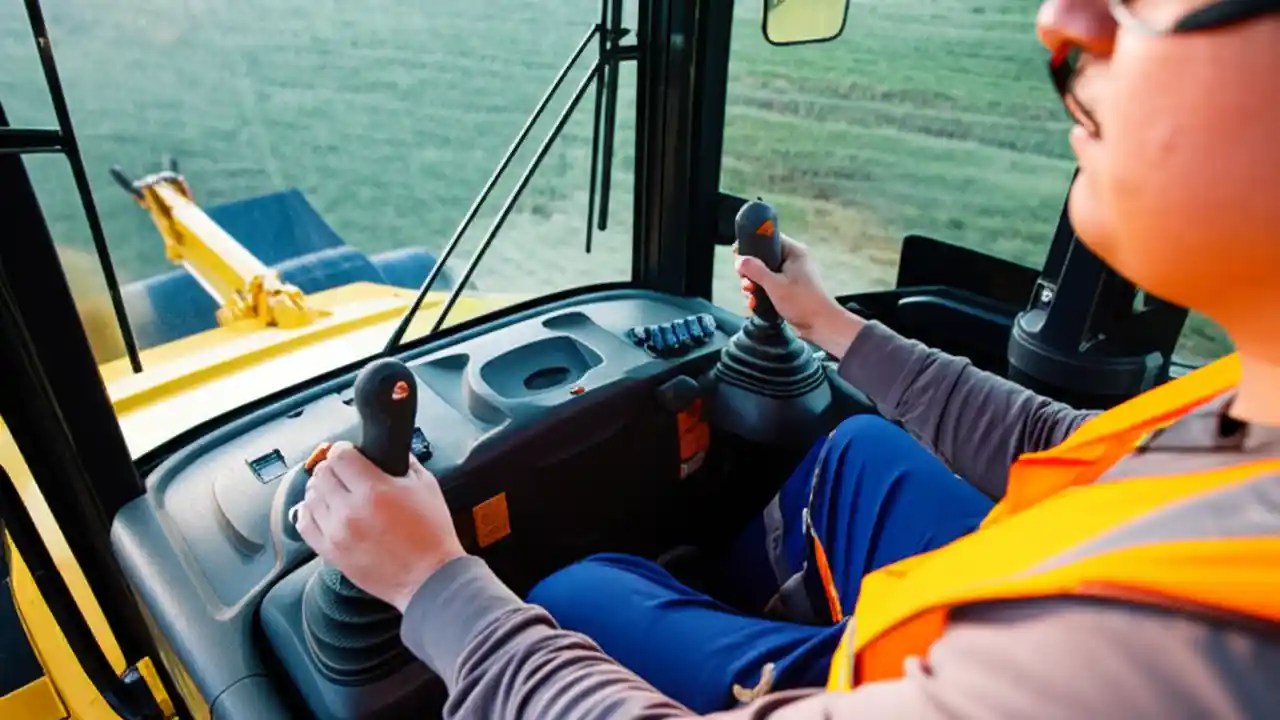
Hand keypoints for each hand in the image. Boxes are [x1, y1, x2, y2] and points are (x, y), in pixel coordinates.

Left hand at [293, 441, 465, 611]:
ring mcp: (336, 533)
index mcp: (374, 490)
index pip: (340, 455)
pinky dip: (307, 512)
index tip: (351, 453)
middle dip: (333, 467)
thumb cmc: (432, 535)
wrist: (429, 578)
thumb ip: (405, 463)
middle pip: (321, 474)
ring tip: (333, 491)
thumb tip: (388, 452)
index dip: (345, 449)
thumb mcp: (427, 487)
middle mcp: (349, 510)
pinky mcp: (330, 552)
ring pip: (309, 497)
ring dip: (320, 489)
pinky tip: (318, 509)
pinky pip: (303, 525)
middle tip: (344, 471)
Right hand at [734, 234, 864, 356]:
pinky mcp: (789, 290)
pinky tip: (755, 304)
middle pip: (762, 259)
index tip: (739, 259)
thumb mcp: (775, 285)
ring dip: (753, 286)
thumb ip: (755, 270)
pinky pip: (769, 286)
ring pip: (763, 275)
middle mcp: (792, 260)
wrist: (821, 325)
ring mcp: (791, 276)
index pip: (768, 239)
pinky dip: (761, 294)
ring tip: (750, 297)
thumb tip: (739, 260)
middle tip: (747, 284)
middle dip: (750, 273)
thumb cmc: (802, 302)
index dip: (751, 247)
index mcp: (794, 252)